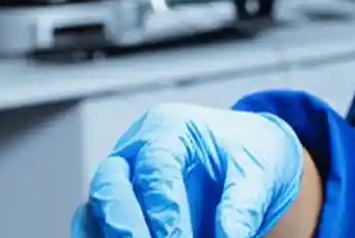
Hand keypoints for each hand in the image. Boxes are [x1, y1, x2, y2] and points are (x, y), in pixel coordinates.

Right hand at [71, 103, 303, 237]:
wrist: (242, 158)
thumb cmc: (246, 154)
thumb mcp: (258, 170)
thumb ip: (244, 202)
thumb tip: (231, 236)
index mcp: (169, 128)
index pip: (156, 167)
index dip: (164, 208)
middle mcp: (134, 151)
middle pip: (109, 183)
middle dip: (124, 224)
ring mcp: (121, 180)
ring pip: (95, 209)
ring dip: (110, 235)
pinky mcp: (117, 210)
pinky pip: (97, 228)